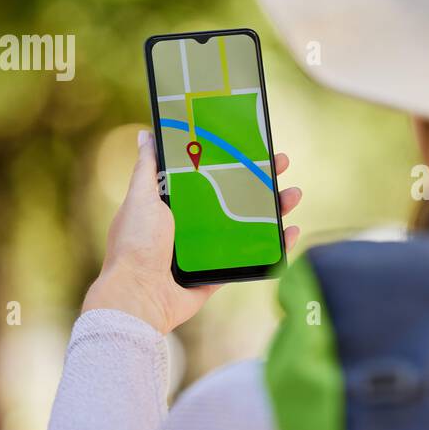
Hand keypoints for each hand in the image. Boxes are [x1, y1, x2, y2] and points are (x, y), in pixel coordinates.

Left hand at [82, 130, 301, 333]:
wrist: (138, 295)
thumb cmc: (135, 244)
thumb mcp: (141, 198)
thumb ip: (147, 168)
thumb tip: (146, 133)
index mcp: (173, 204)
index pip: (209, 175)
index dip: (232, 161)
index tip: (253, 147)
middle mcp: (191, 225)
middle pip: (234, 198)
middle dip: (260, 181)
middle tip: (281, 165)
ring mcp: (206, 250)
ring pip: (248, 225)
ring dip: (273, 210)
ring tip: (293, 194)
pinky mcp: (216, 274)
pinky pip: (250, 257)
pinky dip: (274, 246)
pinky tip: (291, 232)